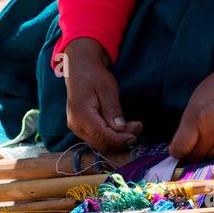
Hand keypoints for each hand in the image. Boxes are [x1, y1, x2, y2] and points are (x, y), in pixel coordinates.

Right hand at [63, 37, 141, 151]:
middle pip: (101, 143)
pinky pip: (97, 138)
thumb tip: (121, 129)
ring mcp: (76, 128)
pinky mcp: (80, 128)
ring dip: (117, 139)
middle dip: (121, 140)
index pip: (102, 136)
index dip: (120, 139)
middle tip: (137, 127)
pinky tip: (122, 128)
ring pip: (99, 143)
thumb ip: (113, 110)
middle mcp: (76, 125)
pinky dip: (111, 137)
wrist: (80, 69)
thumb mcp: (107, 89)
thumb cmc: (94, 76)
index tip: (136, 134)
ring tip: (132, 126)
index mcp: (81, 114)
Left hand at [169, 37, 213, 161]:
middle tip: (188, 146)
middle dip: (189, 153)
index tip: (175, 148)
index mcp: (197, 120)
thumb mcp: (195, 101)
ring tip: (205, 138)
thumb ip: (186, 125)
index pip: (180, 149)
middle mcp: (213, 134)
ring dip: (205, 152)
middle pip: (195, 157)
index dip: (175, 150)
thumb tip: (179, 144)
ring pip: (210, 157)